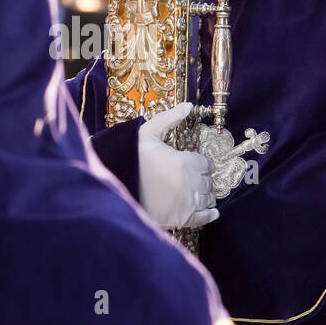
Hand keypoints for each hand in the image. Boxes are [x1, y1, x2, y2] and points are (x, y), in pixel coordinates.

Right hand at [138, 102, 218, 229]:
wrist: (115, 184)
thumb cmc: (130, 157)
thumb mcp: (148, 132)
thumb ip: (170, 118)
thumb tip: (188, 106)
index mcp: (185, 161)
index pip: (206, 164)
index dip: (202, 164)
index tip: (196, 165)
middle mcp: (190, 182)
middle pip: (208, 181)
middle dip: (202, 179)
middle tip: (193, 179)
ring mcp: (187, 202)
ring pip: (208, 198)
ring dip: (205, 195)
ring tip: (196, 193)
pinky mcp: (181, 218)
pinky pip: (204, 218)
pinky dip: (209, 214)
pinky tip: (210, 212)